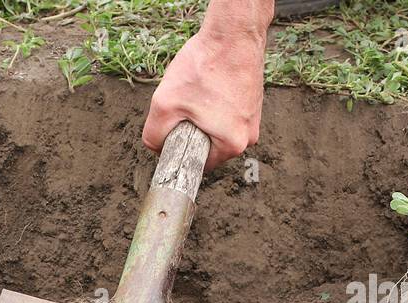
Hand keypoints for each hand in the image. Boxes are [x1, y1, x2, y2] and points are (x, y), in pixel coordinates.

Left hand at [141, 27, 266, 172]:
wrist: (232, 32)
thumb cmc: (204, 66)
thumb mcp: (164, 105)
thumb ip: (153, 136)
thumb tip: (155, 148)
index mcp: (232, 145)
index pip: (197, 164)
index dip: (179, 149)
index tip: (175, 129)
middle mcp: (248, 136)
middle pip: (207, 146)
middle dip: (191, 130)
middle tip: (185, 105)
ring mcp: (253, 119)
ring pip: (215, 128)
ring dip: (201, 115)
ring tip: (198, 91)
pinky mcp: (252, 103)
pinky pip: (226, 113)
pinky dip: (214, 102)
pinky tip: (208, 85)